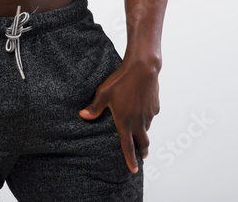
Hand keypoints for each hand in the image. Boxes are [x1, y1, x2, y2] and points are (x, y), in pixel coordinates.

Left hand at [79, 57, 159, 172]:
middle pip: (142, 142)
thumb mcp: (104, 93)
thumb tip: (82, 115)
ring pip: (146, 128)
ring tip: (139, 133)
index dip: (130, 159)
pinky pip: (151, 116)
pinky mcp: (155, 107)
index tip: (133, 170)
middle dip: (142, 152)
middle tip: (141, 157)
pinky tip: (142, 111)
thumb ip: (94, 107)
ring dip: (143, 133)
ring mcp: (148, 114)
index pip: (128, 145)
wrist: (142, 68)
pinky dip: (146, 118)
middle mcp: (138, 121)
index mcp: (125, 121)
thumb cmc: (121, 80)